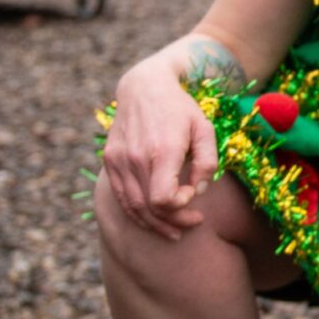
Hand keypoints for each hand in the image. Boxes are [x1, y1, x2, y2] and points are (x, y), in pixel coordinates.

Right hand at [99, 57, 219, 240]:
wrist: (144, 87)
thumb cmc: (180, 109)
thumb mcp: (204, 128)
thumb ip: (207, 162)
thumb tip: (199, 190)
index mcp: (162, 150)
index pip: (163, 198)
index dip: (181, 206)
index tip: (193, 193)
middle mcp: (136, 158)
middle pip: (150, 207)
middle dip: (174, 221)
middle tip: (194, 221)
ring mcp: (119, 160)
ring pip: (133, 207)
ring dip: (155, 224)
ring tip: (175, 230)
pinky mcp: (110, 161)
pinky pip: (121, 196)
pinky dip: (136, 213)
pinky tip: (153, 219)